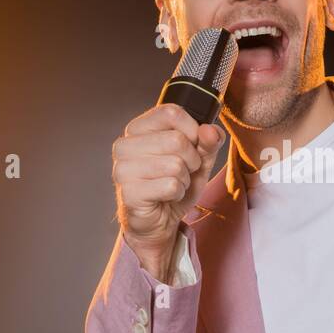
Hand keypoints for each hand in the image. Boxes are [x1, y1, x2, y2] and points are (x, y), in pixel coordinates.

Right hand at [112, 103, 225, 280]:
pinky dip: (177, 193)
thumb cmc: (174, 184)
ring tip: (174, 184)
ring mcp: (122, 169)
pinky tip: (167, 196)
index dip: (192, 129)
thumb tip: (211, 130)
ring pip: (175, 164)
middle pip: (177, 140)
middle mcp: (124, 145)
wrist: (158, 221)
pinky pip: (170, 186)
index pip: (171, 112)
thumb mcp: (198, 160)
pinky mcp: (128, 192)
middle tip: (182, 172)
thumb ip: (208, 142)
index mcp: (138, 129)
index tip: (192, 145)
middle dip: (191, 160)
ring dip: (184, 179)